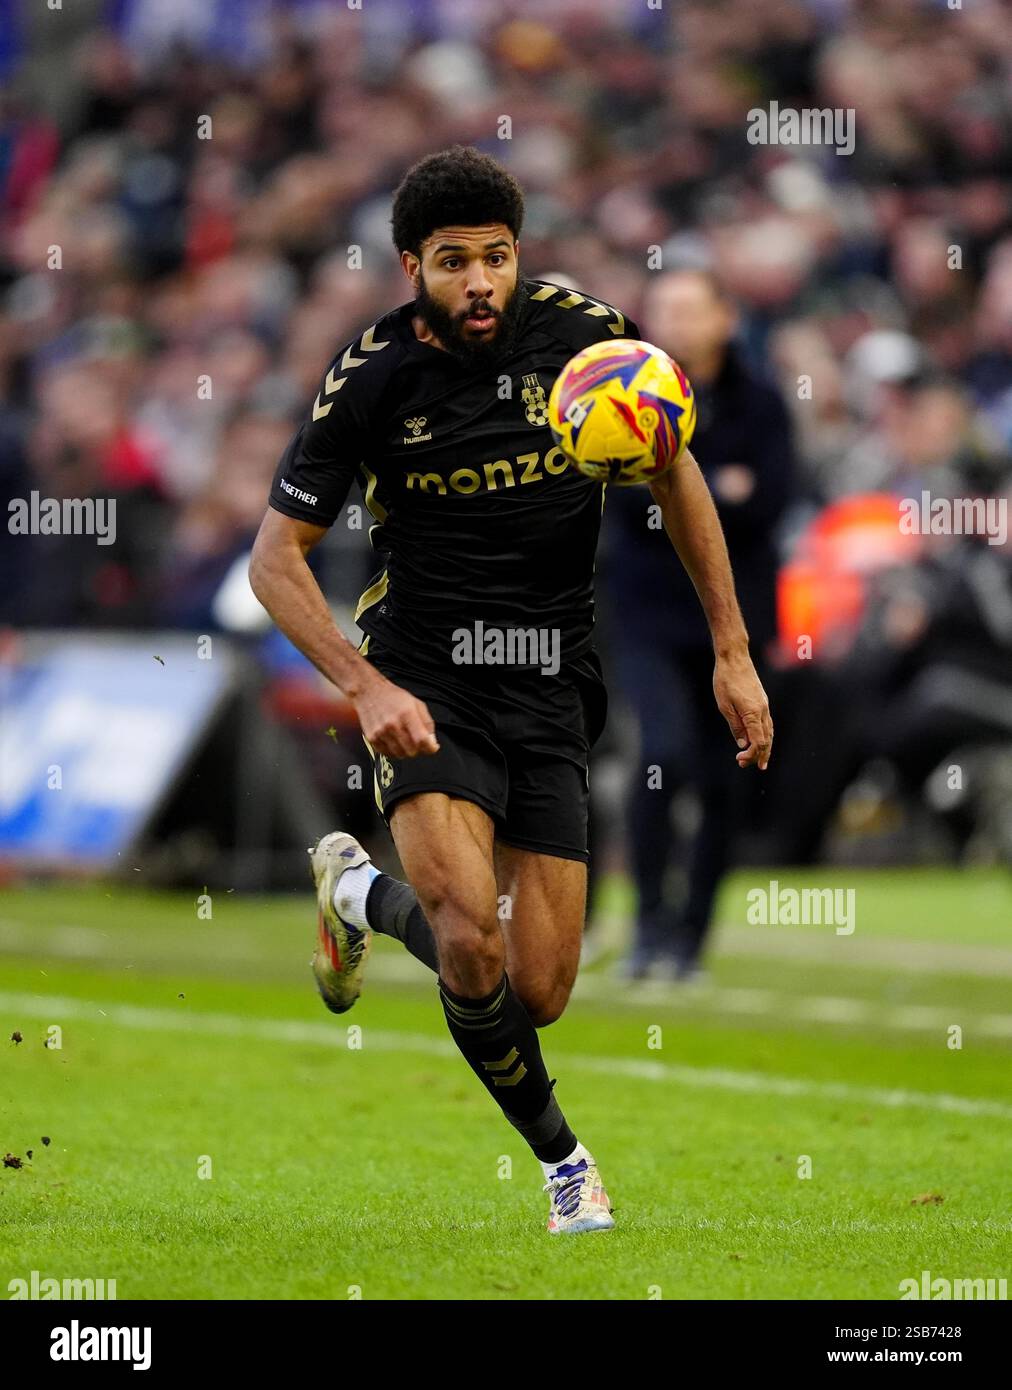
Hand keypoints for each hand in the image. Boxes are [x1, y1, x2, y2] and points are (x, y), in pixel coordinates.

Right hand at [354, 672, 439, 758]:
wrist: (369, 692)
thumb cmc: (393, 697)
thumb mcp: (417, 704)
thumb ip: (427, 723)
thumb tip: (432, 741)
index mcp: (407, 714)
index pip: (421, 740)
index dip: (430, 747)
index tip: (432, 747)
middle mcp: (393, 725)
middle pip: (412, 751)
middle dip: (418, 749)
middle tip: (417, 742)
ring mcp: (381, 733)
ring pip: (400, 755)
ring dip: (405, 751)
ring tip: (404, 740)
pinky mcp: (372, 738)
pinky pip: (387, 754)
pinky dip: (393, 751)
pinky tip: (394, 741)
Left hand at [713, 650, 772, 769]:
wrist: (734, 658)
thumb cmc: (725, 680)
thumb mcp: (724, 706)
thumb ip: (735, 726)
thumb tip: (743, 743)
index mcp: (753, 713)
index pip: (758, 741)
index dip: (751, 754)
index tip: (740, 760)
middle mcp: (763, 710)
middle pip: (767, 739)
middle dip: (760, 755)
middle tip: (751, 766)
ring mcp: (764, 705)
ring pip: (769, 731)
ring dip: (766, 747)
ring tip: (762, 760)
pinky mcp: (762, 701)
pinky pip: (767, 723)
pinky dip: (766, 735)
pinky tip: (762, 740)